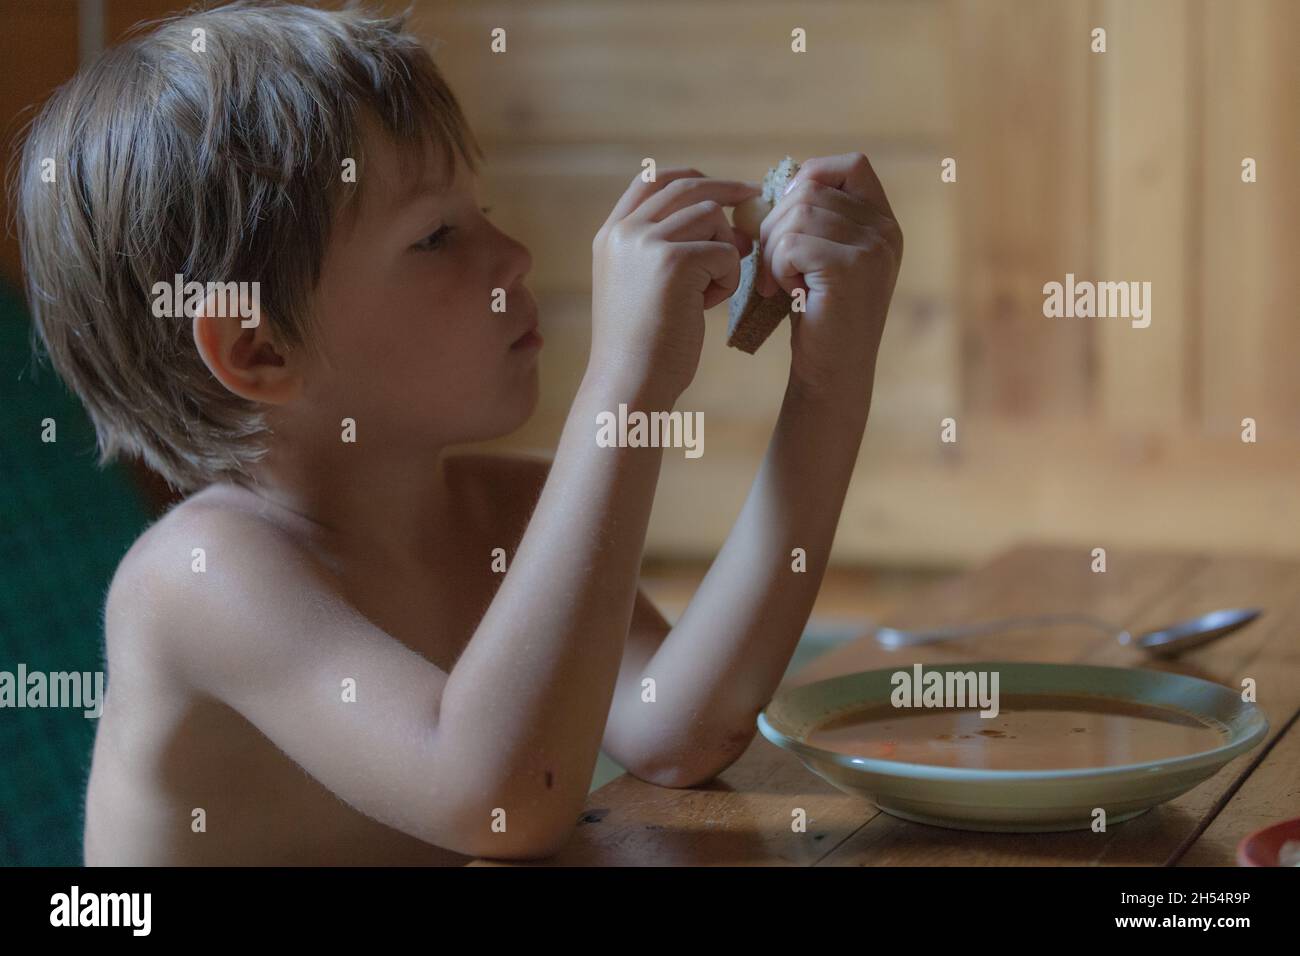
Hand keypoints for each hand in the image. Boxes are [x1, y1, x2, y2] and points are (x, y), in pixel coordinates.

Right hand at [591, 168, 758, 399]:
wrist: (630, 382)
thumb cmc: (644, 345)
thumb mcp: (641, 285)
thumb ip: (666, 248)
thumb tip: (726, 220)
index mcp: (611, 235)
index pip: (651, 180)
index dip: (691, 177)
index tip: (719, 187)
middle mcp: (624, 232)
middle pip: (687, 188)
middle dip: (727, 191)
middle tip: (757, 199)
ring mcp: (647, 243)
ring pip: (712, 217)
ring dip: (725, 252)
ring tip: (708, 293)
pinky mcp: (675, 261)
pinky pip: (726, 252)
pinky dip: (728, 279)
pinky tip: (706, 308)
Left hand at [755, 153, 902, 396]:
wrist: (834, 373)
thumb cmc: (820, 316)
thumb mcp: (825, 257)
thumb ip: (816, 219)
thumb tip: (775, 185)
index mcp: (884, 222)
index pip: (851, 165)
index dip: (812, 177)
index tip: (790, 215)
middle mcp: (885, 230)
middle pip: (809, 191)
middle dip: (775, 225)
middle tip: (773, 266)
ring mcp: (872, 249)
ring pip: (796, 215)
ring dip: (773, 250)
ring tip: (780, 282)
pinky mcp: (850, 270)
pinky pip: (792, 244)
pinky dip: (776, 268)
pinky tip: (787, 292)